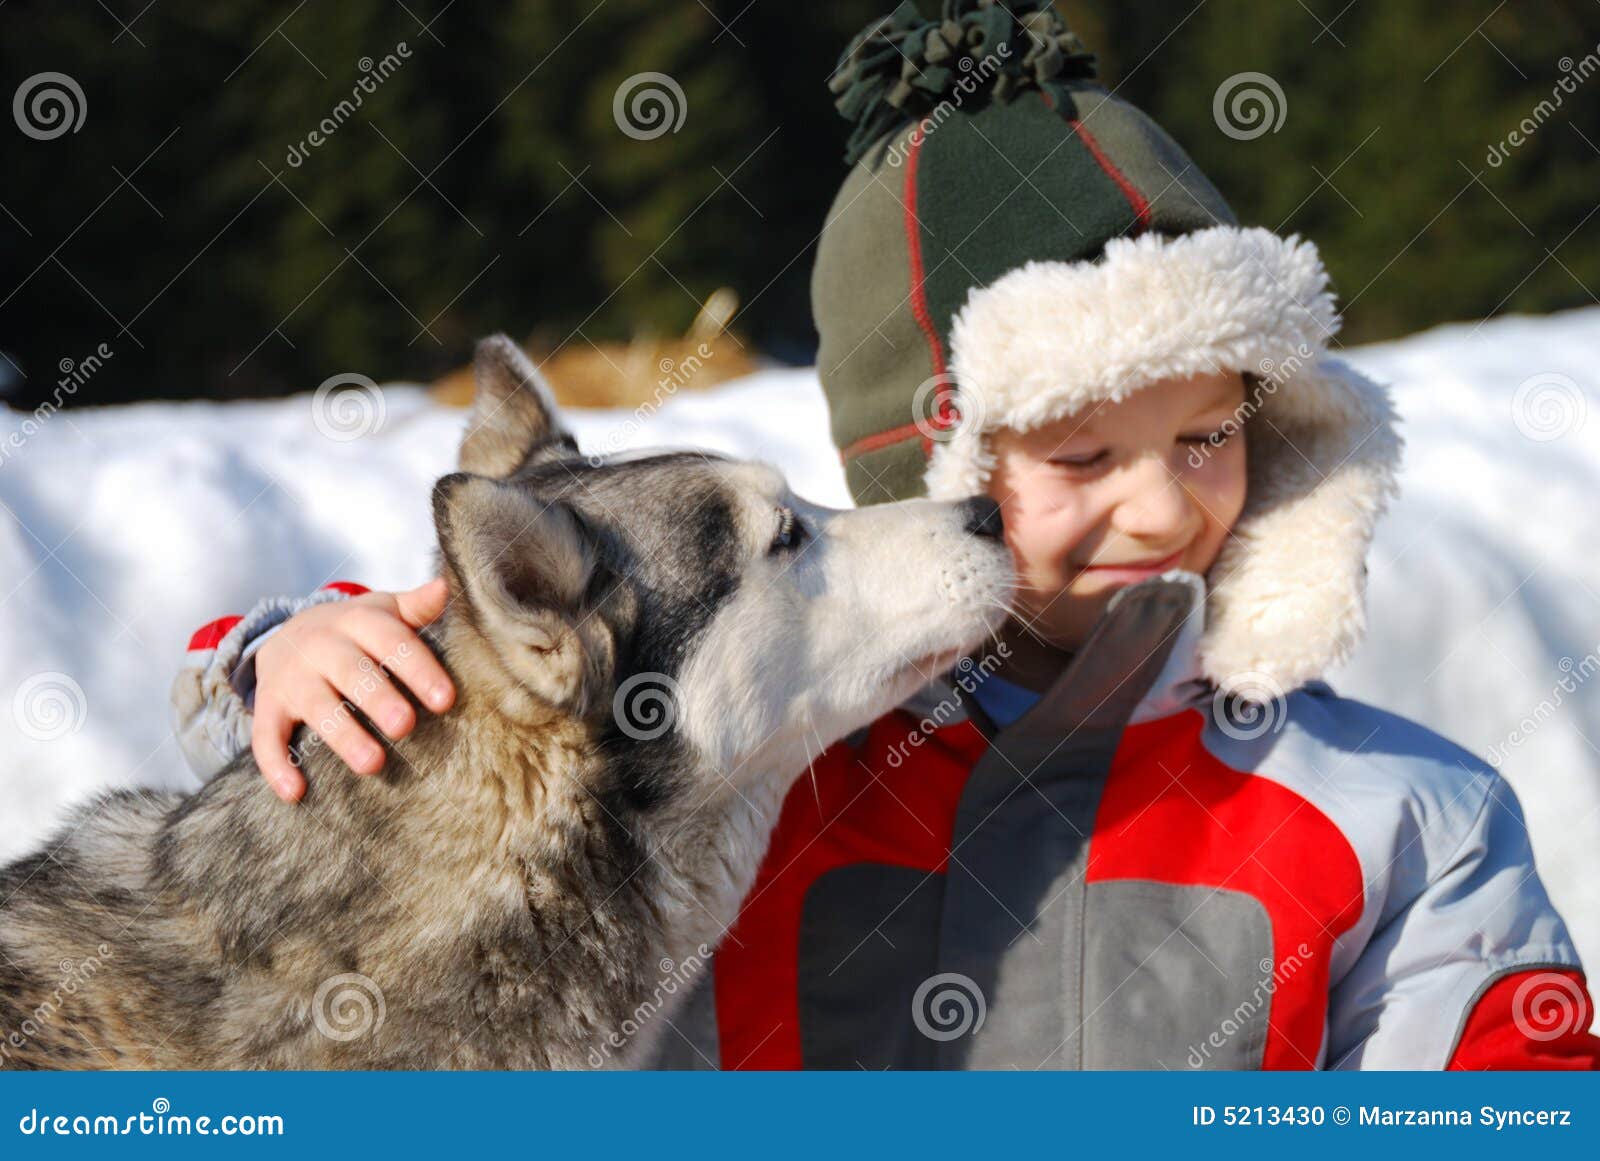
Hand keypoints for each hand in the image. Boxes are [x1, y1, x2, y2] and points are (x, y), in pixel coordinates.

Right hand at [251, 578, 454, 801]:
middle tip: (405, 726)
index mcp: (358, 621)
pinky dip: (276, 765)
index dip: (418, 669)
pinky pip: (266, 737)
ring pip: (316, 706)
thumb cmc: (356, 631)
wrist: (288, 633)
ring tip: (372, 764)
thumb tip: (446, 587)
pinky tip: (295, 793)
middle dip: (378, 698)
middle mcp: (322, 646)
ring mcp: (293, 677)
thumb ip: (416, 607)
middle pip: (352, 672)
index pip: (392, 641)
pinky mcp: (269, 706)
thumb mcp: (383, 613)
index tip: (445, 699)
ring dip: (343, 735)